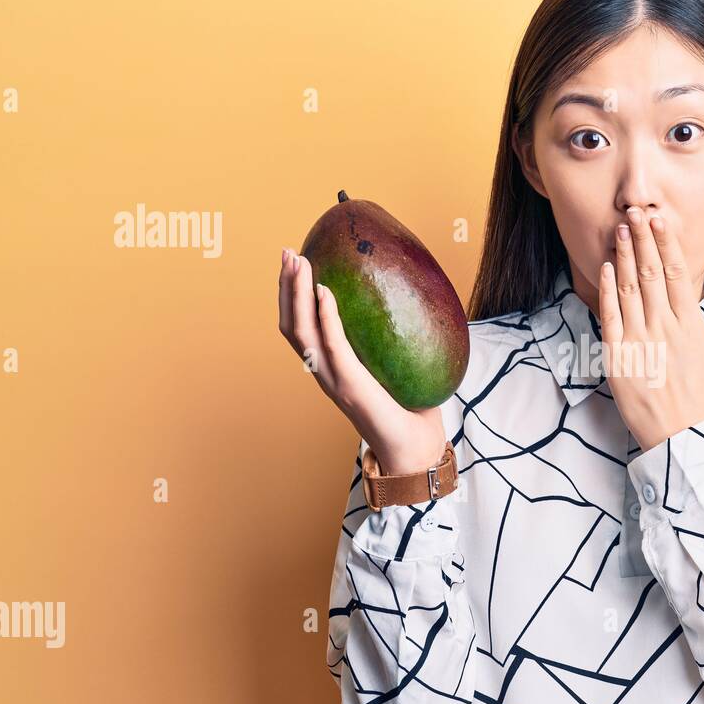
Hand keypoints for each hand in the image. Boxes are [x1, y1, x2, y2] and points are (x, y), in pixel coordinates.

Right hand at [277, 248, 446, 472]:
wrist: (415, 450)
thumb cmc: (411, 411)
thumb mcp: (397, 366)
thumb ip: (394, 339)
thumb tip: (414, 299)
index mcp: (331, 368)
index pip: (300, 327)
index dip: (292, 296)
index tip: (296, 263)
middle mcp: (325, 373)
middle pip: (291, 325)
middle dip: (287, 287)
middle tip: (288, 252)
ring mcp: (334, 380)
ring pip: (302, 332)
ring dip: (297, 294)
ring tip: (299, 262)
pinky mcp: (351, 386)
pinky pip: (333, 346)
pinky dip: (326, 317)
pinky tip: (325, 291)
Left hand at [597, 206, 703, 451]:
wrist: (681, 439)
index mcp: (691, 326)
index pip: (677, 274)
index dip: (667, 244)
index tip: (660, 220)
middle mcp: (664, 328)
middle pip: (651, 273)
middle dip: (643, 240)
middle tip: (635, 211)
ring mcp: (638, 341)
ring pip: (629, 289)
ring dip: (625, 257)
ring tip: (621, 229)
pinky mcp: (618, 357)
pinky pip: (610, 316)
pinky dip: (608, 290)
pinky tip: (608, 268)